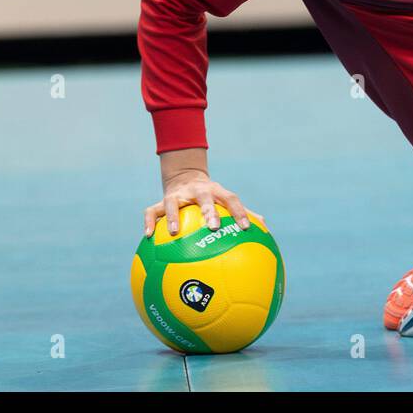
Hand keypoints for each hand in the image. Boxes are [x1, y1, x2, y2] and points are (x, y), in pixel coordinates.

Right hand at [143, 166, 263, 235]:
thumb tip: (265, 226)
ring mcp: (178, 195)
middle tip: (213, 227)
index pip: (231, 199)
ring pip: (173, 202)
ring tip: (174, 233)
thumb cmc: (211, 196)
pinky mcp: (162, 199)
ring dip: (172, 216)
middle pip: (204, 198)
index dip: (239, 212)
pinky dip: (149, 222)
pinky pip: (151, 210)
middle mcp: (198, 191)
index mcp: (217, 192)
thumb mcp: (225, 200)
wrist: (186, 177)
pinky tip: (147, 236)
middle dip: (209, 211)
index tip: (245, 228)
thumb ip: (243, 212)